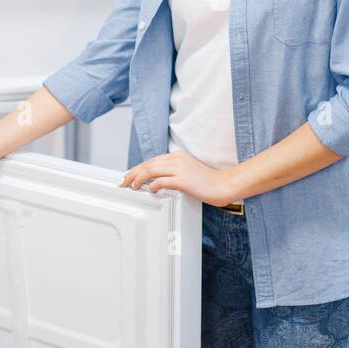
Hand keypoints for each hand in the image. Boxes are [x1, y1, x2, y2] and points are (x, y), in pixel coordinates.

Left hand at [119, 151, 239, 206]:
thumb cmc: (208, 182)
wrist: (224, 184)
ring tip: (132, 186)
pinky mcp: (183, 180)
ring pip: (151, 170)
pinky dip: (152, 185)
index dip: (138, 168)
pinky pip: (162, 181)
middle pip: (148, 164)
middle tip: (124, 182)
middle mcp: (177, 160)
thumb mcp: (189, 171)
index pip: (151, 160)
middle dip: (133, 173)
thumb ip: (174, 172)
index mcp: (178, 156)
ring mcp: (180, 169)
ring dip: (138, 179)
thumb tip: (157, 180)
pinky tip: (150, 190)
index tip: (129, 176)